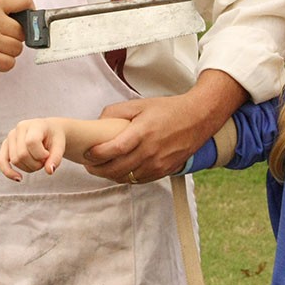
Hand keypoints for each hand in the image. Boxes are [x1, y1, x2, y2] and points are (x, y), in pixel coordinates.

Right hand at [0, 118, 67, 180]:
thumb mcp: (60, 145)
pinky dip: (8, 172)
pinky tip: (19, 178)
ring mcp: (10, 137)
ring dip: (29, 167)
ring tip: (37, 161)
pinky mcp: (5, 146)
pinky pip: (1, 161)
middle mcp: (19, 129)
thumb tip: (49, 171)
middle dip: (36, 164)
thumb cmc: (54, 137)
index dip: (40, 154)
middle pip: (22, 154)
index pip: (31, 142)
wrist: (49, 131)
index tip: (48, 155)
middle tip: (44, 161)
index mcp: (34, 125)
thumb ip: (56, 158)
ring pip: (15, 160)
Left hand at [81, 96, 200, 182]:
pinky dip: (126, 177)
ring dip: (110, 175)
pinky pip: (139, 180)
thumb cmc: (168, 110)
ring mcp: (158, 164)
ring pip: (127, 178)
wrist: (197, 119)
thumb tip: (97, 124)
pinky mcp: (164, 171)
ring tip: (101, 168)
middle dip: (98, 169)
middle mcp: (151, 151)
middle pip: (117, 168)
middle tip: (88, 165)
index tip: (87, 154)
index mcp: (143, 132)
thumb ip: (116, 112)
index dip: (96, 155)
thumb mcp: (139, 104)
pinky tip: (119, 170)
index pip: (114, 149)